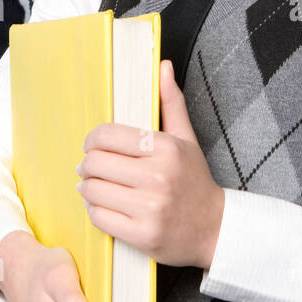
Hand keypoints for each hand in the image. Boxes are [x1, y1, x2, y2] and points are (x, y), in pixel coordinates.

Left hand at [78, 60, 224, 269]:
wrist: (214, 229)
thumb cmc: (195, 180)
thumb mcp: (186, 139)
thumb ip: (171, 102)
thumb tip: (163, 66)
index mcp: (165, 148)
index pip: (107, 135)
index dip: (92, 139)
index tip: (93, 145)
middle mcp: (157, 177)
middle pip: (95, 162)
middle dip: (88, 164)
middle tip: (90, 167)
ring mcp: (149, 208)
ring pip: (92, 190)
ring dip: (87, 187)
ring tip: (94, 185)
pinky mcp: (141, 234)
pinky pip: (98, 216)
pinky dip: (94, 209)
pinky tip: (102, 204)